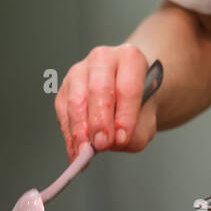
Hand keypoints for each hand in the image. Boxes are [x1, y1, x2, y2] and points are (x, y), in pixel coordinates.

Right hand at [55, 44, 158, 161]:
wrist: (127, 95)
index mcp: (130, 58)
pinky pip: (63, 112)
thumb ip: (137, 131)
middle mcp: (102, 59)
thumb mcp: (148, 118)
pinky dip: (69, 135)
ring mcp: (79, 72)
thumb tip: (116, 141)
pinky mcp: (64, 89)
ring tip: (85, 152)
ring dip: (80, 130)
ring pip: (76, 100)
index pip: (128, 87)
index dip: (125, 115)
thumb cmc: (138, 104)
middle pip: (98, 88)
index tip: (123, 138)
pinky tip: (76, 152)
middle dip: (99, 120)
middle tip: (102, 144)